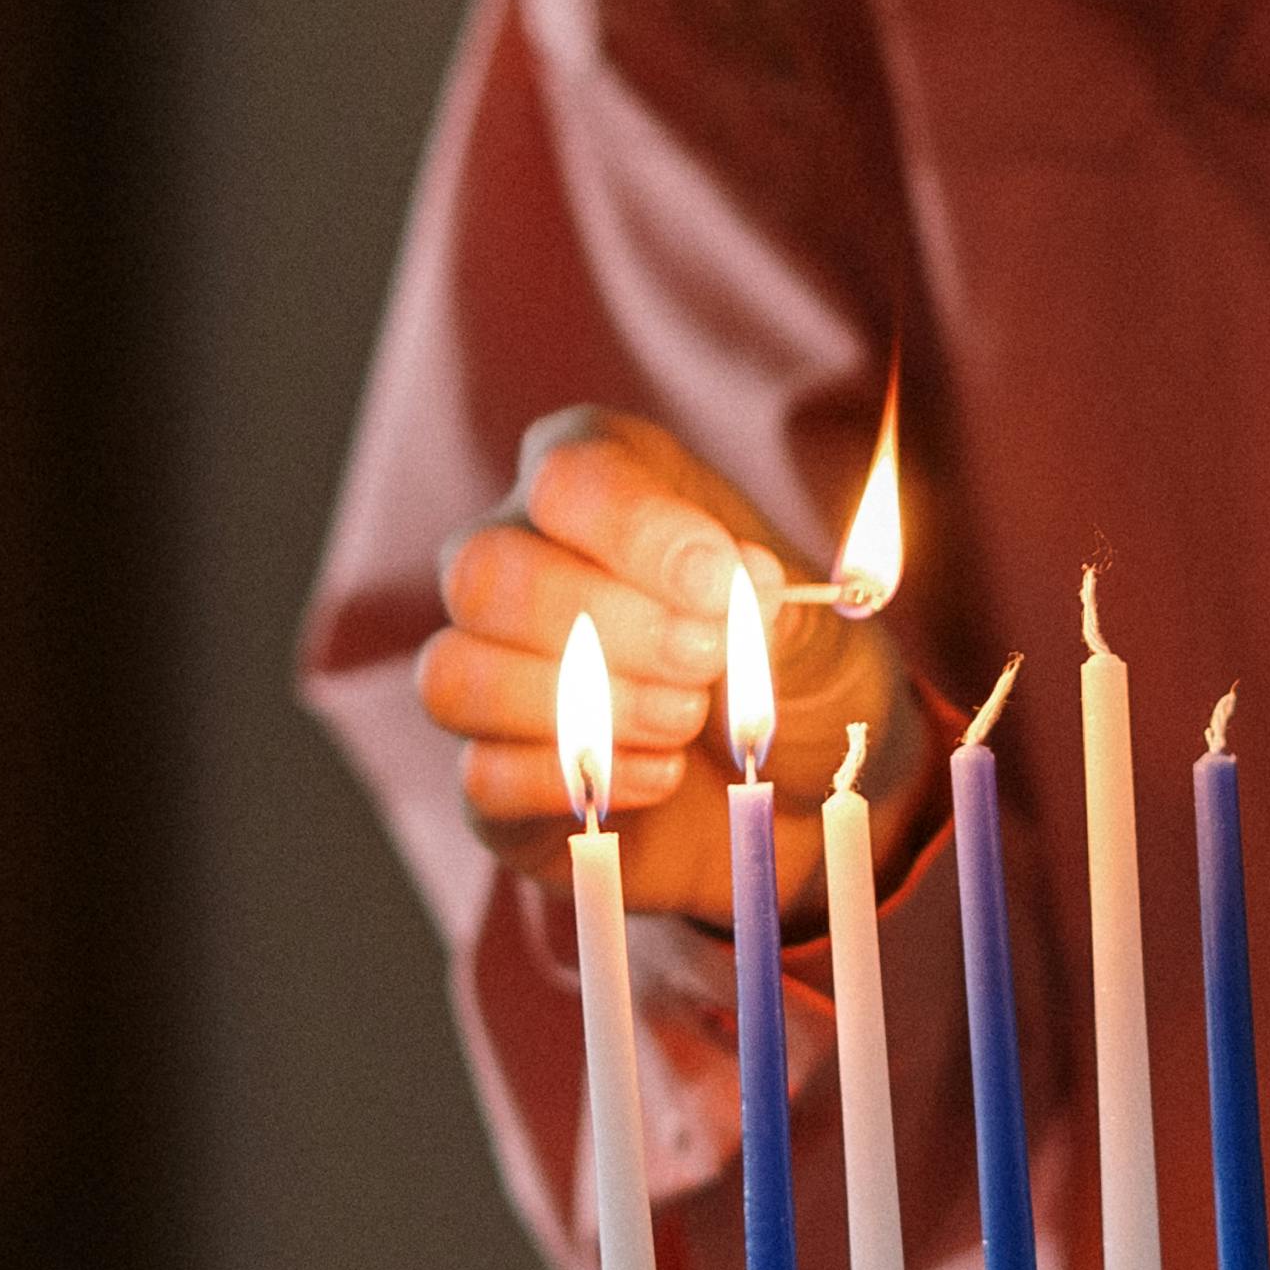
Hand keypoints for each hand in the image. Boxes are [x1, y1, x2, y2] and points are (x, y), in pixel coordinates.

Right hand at [423, 407, 913, 921]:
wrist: (801, 791)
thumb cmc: (796, 676)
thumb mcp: (815, 628)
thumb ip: (772, 603)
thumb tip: (736, 581)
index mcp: (597, 486)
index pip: (566, 478)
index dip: (636, 531)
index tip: (718, 583)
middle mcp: (520, 562)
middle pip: (484, 572)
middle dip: (608, 625)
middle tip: (705, 659)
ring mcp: (491, 672)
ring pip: (454, 675)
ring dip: (584, 705)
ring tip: (685, 721)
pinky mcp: (490, 779)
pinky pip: (481, 778)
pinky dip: (576, 781)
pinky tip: (662, 778)